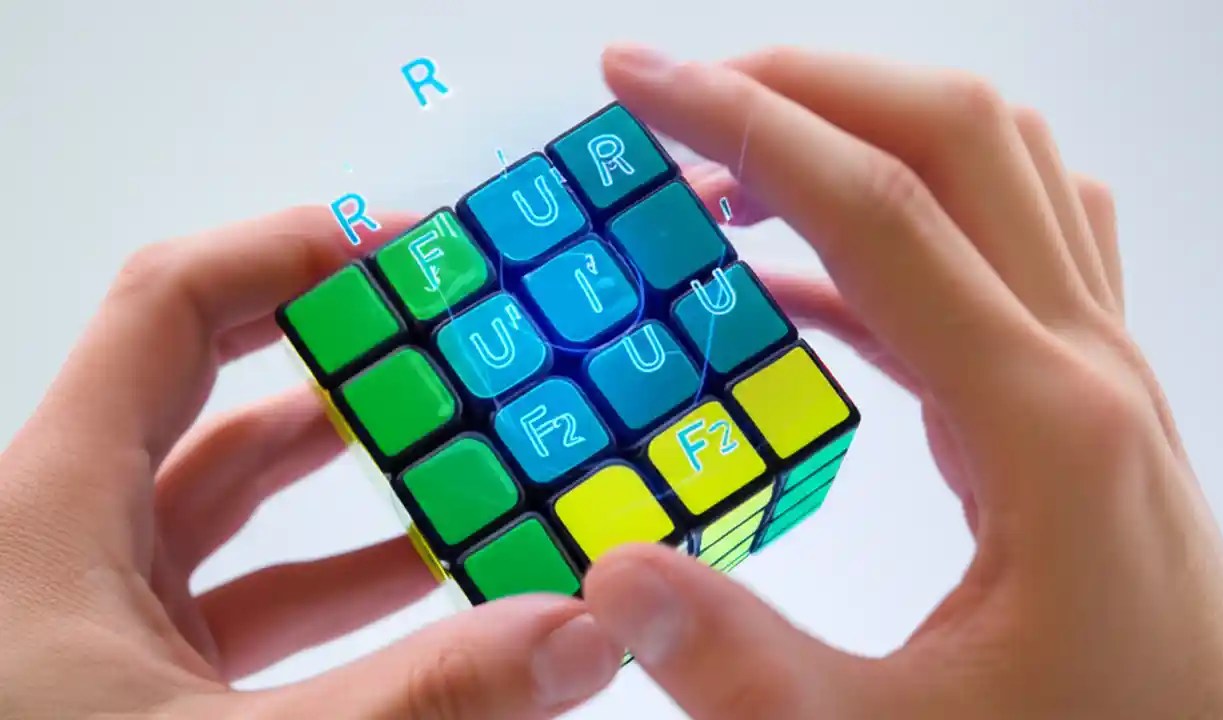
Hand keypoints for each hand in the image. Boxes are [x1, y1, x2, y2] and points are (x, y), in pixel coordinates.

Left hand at [0, 209, 618, 718]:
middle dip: (350, 364)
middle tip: (462, 349)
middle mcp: (65, 542)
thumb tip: (575, 631)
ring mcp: (97, 617)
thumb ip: (413, 699)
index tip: (407, 250)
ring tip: (470, 461)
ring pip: (237, 510)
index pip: (176, 308)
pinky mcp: (127, 683)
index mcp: (49, 508)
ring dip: (357, 485)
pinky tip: (429, 592)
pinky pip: (246, 601)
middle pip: (220, 397)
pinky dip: (338, 587)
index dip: (292, 251)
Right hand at [582, 45, 1222, 717]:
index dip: (749, 126)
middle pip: (956, 136)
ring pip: (993, 170)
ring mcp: (1092, 369)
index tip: (642, 84)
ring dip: (861, 133)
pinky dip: (886, 231)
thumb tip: (611, 577)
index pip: (880, 211)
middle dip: (805, 87)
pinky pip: (988, 256)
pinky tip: (796, 285)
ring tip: (736, 173)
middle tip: (680, 100)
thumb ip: (745, 666)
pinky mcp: (1073, 396)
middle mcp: (1085, 364)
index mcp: (1044, 426)